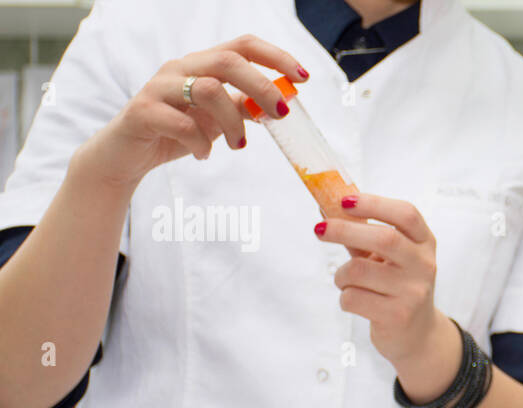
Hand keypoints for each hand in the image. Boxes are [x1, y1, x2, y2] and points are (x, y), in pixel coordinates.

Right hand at [75, 35, 308, 188]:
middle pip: (228, 61)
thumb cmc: (176, 132)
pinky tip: (204, 154)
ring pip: (207, 89)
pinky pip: (181, 123)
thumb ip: (243, 107)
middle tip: (280, 115)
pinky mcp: (143, 112)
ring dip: (233, 122)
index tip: (303, 78)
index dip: (276, 57)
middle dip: (262, 87)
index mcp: (201, 65)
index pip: (242, 45)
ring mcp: (159, 88)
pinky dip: (201, 142)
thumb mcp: (217, 119)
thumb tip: (280, 105)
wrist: (127, 155)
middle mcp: (180, 68)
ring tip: (237, 145)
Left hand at [315, 194, 458, 400]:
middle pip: (383, 238)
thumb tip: (325, 206)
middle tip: (319, 229)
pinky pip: (354, 298)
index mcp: (424, 243)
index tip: (345, 201)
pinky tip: (355, 301)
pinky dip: (345, 297)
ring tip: (345, 281)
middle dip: (344, 230)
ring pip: (359, 271)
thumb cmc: (396, 286)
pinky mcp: (398, 316)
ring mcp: (413, 292)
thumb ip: (362, 232)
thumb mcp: (387, 257)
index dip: (375, 204)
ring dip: (341, 275)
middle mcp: (424, 265)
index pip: (406, 215)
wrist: (417, 334)